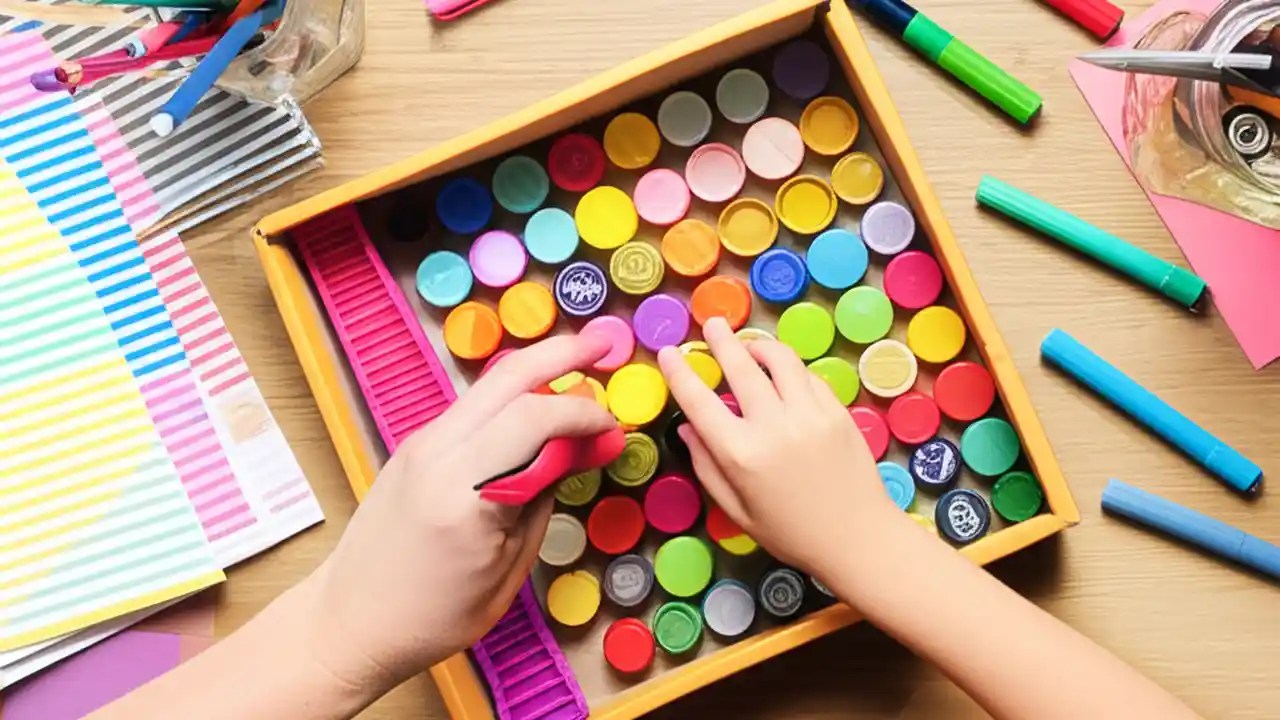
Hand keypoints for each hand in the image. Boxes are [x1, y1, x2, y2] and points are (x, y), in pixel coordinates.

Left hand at [307, 334, 615, 686]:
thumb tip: (577, 452)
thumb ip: (540, 500)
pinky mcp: (414, 447)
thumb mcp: (506, 570)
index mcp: (464, 495)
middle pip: (507, 378)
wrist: (348, 621)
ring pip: (487, 387)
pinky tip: (537, 407)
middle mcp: (436, 454)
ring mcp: (420, 445)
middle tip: (604, 343)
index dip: (583, 414)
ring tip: (579, 364)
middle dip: (561, 354)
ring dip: (536, 371)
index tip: (612, 427)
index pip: (534, 422)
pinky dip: (511, 399)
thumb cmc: (431, 617)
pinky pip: (472, 409)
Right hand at [656, 317, 902, 580]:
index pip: (700, 402)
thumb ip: (708, 468)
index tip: (669, 352)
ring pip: (780, 361)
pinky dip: (790, 369)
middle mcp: (774, 426)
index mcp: (742, 454)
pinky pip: (808, 376)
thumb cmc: (792, 534)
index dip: (680, 373)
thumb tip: (689, 429)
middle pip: (741, 368)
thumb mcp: (738, 512)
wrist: (858, 538)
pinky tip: (783, 376)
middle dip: (722, 341)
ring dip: (760, 348)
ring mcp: (810, 414)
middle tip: (712, 323)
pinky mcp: (837, 411)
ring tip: (749, 347)